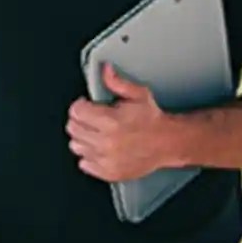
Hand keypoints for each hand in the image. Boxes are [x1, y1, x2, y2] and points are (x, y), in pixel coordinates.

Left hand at [66, 63, 184, 181]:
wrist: (168, 143)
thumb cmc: (152, 120)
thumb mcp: (138, 94)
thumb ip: (117, 82)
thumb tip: (105, 70)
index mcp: (111, 121)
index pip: (76, 112)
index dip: (80, 105)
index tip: (86, 105)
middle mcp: (106, 142)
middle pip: (73, 129)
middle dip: (79, 120)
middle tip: (90, 118)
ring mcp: (106, 159)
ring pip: (76, 146)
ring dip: (82, 138)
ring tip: (95, 133)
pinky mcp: (109, 172)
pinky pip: (84, 164)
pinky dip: (89, 156)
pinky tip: (99, 148)